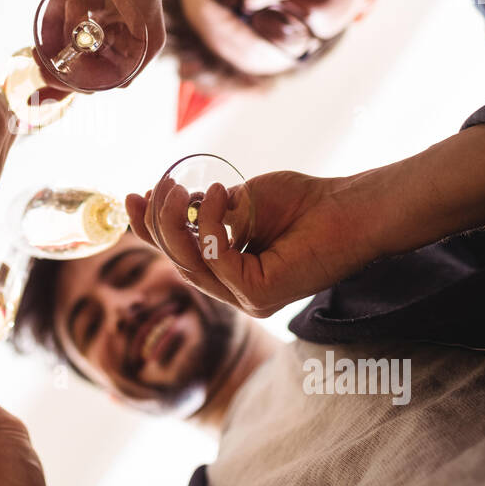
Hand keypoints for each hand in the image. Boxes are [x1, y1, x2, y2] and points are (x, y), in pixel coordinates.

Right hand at [126, 171, 374, 317]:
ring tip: (179, 187)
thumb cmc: (305, 203)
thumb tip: (175, 203)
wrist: (350, 209)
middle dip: (157, 225)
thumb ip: (208, 211)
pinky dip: (210, 224)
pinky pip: (217, 260)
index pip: (181, 256)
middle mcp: (236, 291)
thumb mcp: (242, 201)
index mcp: (231, 272)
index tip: (134, 196)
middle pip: (179, 262)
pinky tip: (218, 194)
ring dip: (177, 222)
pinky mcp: (259, 295)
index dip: (152, 230)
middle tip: (155, 188)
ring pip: (191, 264)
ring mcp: (247, 298)